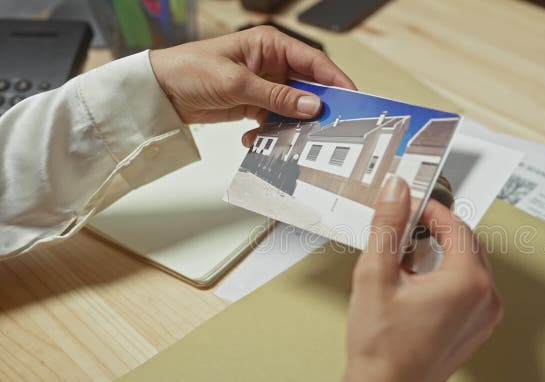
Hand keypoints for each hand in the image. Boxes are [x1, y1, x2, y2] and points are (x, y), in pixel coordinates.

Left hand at [149, 26, 354, 140]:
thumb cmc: (189, 70)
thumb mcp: (237, 83)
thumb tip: (311, 106)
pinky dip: (270, 132)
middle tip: (326, 126)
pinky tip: (257, 139)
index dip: (334, 79)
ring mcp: (263, 85)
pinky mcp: (253, 104)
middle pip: (307, 86)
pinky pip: (274, 120)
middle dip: (314, 108)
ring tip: (289, 139)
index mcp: (270, 44)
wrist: (160, 92)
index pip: (313, 61)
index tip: (350, 98)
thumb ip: (277, 97)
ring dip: (290, 124)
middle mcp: (270, 63)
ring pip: (292, 107)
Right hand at [341, 177, 503, 381]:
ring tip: (406, 256)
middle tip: (407, 224)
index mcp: (469, 282)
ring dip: (442, 254)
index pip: (457, 227)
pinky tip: (417, 283)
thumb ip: (388, 225)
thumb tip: (396, 192)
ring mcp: (484, 319)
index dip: (431, 210)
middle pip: (467, 245)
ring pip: (468, 268)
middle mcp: (485, 300)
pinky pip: (468, 291)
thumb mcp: (376, 274)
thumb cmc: (382, 347)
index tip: (411, 204)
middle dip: (438, 230)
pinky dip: (447, 278)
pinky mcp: (475, 332)